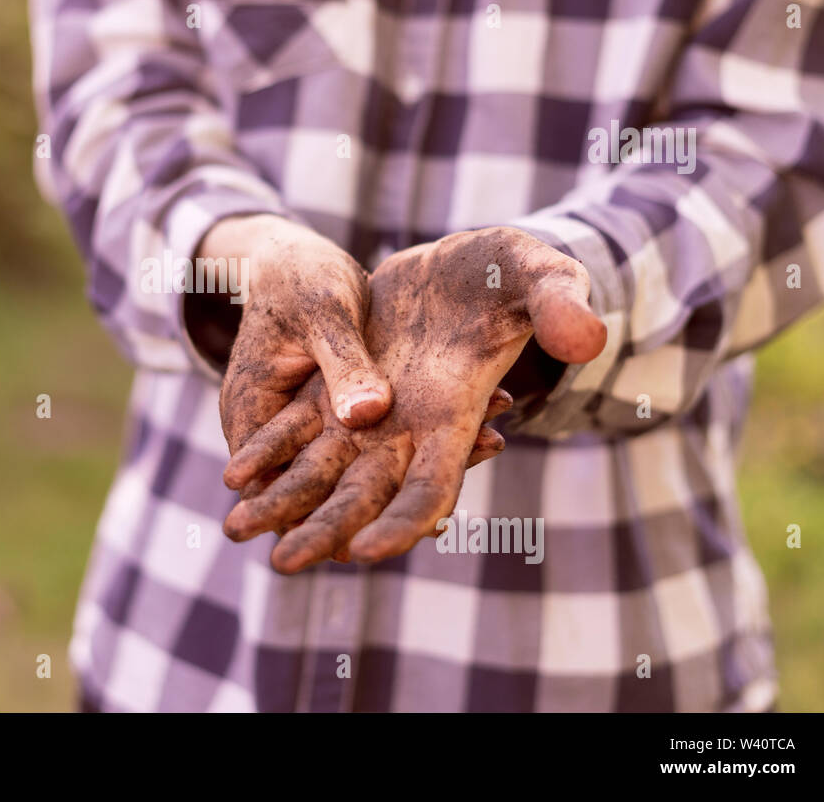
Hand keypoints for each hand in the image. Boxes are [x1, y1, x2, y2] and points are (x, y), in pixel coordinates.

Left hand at [222, 227, 606, 573]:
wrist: (463, 259)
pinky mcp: (342, 384)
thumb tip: (587, 341)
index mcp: (457, 410)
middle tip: (283, 564)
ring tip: (236, 527)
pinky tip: (235, 471)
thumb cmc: (515, 269)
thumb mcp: (539, 273)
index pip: (434, 485)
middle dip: (325, 530)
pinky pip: (299, 426)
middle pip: (366, 493)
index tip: (365, 552)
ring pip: (322, 467)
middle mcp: (412, 424)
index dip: (403, 521)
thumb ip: (561, 305)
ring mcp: (374, 408)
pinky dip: (270, 449)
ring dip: (284, 499)